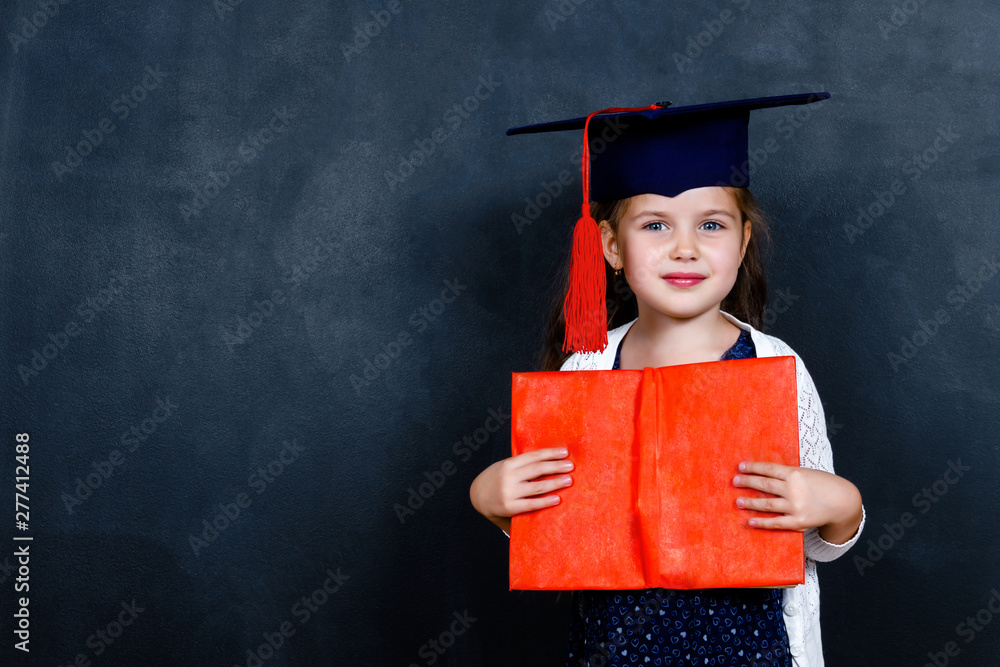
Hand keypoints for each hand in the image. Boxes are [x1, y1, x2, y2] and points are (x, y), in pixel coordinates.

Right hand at [469, 447, 573, 524]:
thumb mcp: (505, 467)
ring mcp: (509, 492)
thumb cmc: (496, 480)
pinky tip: (557, 499)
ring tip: (569, 480)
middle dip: (556, 466)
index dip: (550, 453)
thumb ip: (522, 465)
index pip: (533, 456)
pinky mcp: (510, 507)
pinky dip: (545, 501)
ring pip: (537, 486)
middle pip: (537, 469)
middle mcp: (508, 476)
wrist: (477, 497)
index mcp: (509, 464)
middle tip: (571, 466)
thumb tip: (549, 460)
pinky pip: (531, 504)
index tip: (565, 452)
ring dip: (555, 482)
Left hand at [733, 461, 862, 542]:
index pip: (769, 469)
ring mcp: (795, 506)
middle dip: (748, 482)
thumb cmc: (824, 485)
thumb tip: (765, 474)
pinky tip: (750, 521)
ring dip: (750, 502)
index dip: (753, 467)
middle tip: (734, 482)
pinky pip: (776, 523)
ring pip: (767, 503)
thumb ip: (789, 475)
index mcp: (796, 473)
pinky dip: (762, 522)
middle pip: (765, 484)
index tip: (740, 467)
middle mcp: (794, 489)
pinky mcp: (798, 522)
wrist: (844, 502)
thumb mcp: (807, 473)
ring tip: (738, 501)